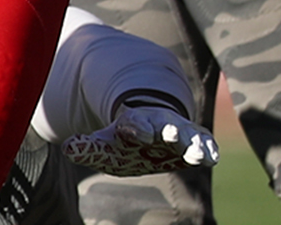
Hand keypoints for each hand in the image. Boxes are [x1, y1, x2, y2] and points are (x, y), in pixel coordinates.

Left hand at [63, 105, 219, 176]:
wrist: (148, 130)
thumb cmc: (125, 141)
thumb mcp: (104, 145)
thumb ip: (88, 147)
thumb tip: (67, 146)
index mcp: (135, 123)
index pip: (134, 123)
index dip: (134, 127)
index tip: (131, 131)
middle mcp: (159, 124)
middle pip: (165, 126)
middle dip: (169, 130)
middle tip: (173, 134)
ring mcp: (179, 131)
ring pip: (187, 135)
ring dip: (192, 143)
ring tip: (198, 153)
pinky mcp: (193, 141)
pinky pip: (203, 142)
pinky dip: (208, 148)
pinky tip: (213, 157)